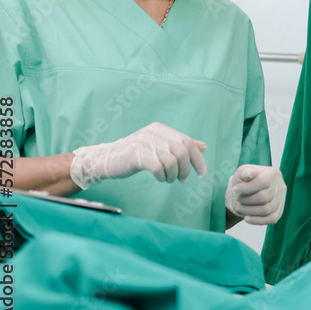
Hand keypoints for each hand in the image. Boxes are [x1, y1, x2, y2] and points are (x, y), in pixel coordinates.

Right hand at [70, 122, 207, 189]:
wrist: (106, 159)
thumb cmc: (136, 155)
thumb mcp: (159, 147)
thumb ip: (180, 145)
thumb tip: (204, 146)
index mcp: (161, 129)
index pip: (187, 142)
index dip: (198, 159)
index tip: (202, 173)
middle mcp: (153, 133)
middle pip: (182, 151)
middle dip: (186, 169)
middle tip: (183, 179)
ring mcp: (143, 143)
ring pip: (171, 161)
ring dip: (173, 175)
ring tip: (168, 179)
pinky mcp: (135, 155)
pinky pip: (158, 168)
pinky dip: (162, 176)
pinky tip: (159, 178)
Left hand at [225, 164, 286, 224]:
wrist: (248, 192)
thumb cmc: (245, 181)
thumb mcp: (242, 172)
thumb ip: (245, 172)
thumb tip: (249, 174)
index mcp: (273, 173)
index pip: (263, 182)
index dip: (246, 188)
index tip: (235, 189)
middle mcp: (280, 186)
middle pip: (264, 197)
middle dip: (246, 200)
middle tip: (237, 198)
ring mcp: (281, 200)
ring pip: (266, 209)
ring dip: (248, 210)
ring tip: (239, 207)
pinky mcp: (278, 212)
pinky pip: (271, 219)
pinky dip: (256, 221)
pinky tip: (246, 218)